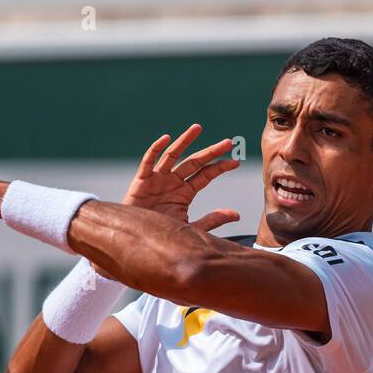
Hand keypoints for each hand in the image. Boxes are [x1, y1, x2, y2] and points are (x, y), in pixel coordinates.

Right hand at [119, 124, 240, 229]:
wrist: (136, 243)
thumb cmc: (162, 237)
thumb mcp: (190, 228)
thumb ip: (212, 221)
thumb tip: (236, 215)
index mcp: (185, 192)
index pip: (206, 175)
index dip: (220, 167)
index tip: (236, 162)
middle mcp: (173, 182)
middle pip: (194, 162)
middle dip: (211, 152)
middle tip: (229, 143)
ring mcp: (158, 179)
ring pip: (173, 155)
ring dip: (185, 141)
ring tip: (198, 128)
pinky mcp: (142, 181)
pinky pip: (148, 161)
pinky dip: (156, 149)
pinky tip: (167, 138)